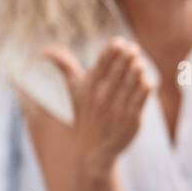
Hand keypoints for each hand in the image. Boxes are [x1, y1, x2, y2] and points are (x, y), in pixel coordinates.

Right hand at [41, 36, 154, 171]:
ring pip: (132, 83)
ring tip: (140, 63)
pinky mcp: (132, 120)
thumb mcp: (73, 90)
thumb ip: (63, 67)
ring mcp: (118, 109)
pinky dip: (146, 88)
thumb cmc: (84, 112)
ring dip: (137, 70)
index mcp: (89, 88)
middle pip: (118, 71)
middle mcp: (102, 98)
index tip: (119, 41)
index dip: (111, 51)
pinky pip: (141, 99)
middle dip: (127, 57)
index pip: (101, 64)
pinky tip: (147, 81)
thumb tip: (44, 50)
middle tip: (133, 48)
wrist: (93, 149)